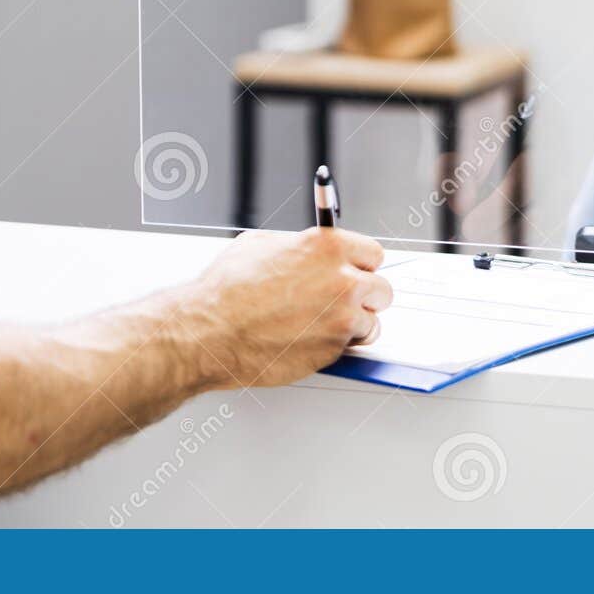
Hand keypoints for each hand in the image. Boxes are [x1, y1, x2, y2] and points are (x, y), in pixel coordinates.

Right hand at [183, 227, 391, 388]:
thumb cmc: (227, 290)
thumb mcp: (263, 244)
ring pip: (371, 322)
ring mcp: (342, 317)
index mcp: (328, 247)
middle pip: (382, 289)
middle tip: (343, 302)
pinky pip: (350, 348)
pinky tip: (310, 339)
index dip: (361, 265)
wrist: (211, 330)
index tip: (356, 271)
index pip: (374, 253)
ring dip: (354, 325)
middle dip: (364, 297)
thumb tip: (308, 250)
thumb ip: (300, 247)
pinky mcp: (334, 350)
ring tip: (322, 324)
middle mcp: (342, 280)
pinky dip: (336, 347)